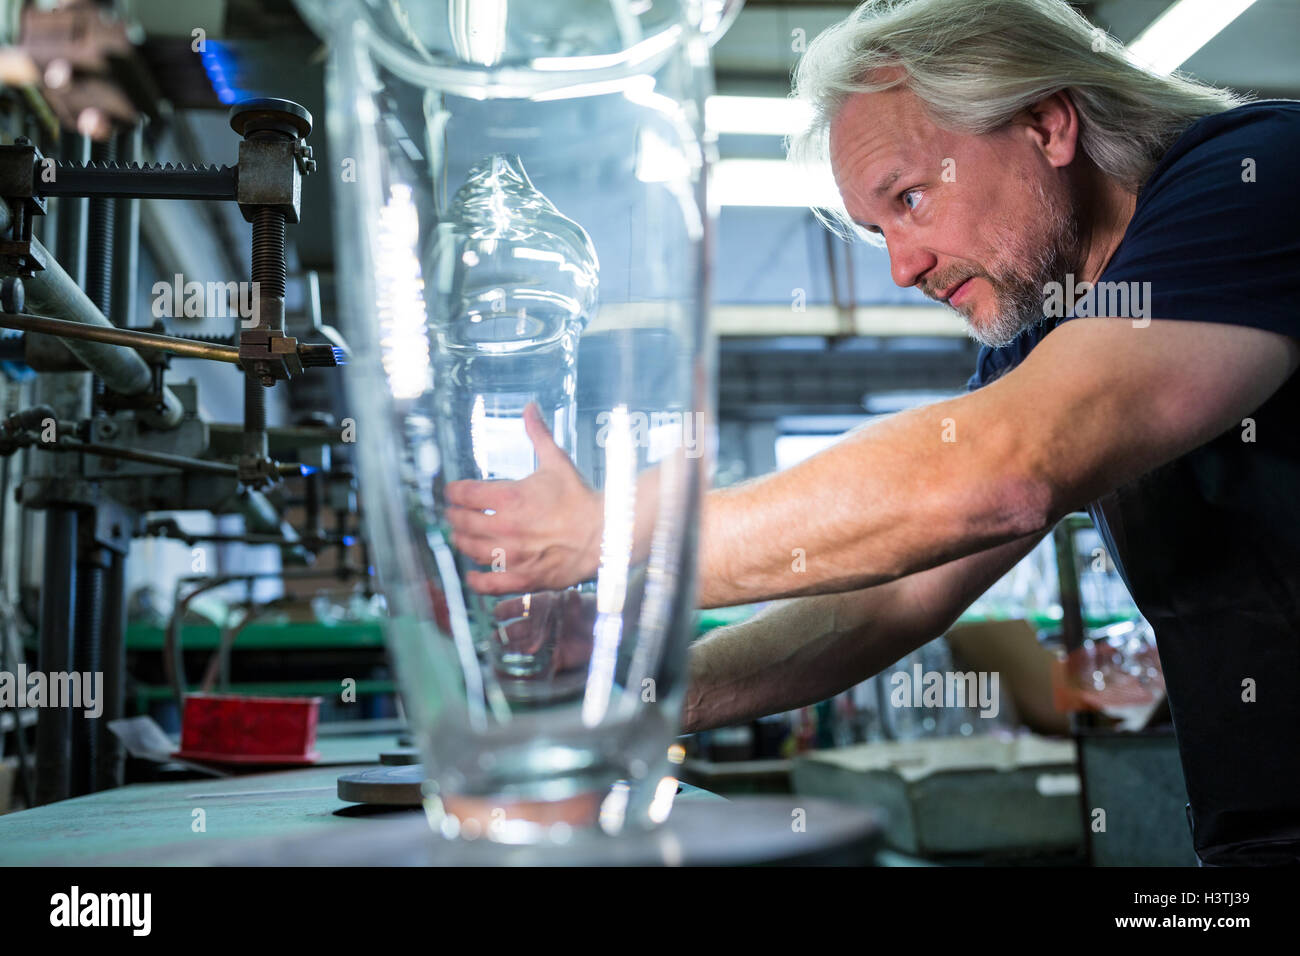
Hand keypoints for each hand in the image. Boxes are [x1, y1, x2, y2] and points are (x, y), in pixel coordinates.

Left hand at [445, 403, 602, 594]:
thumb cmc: (580, 498)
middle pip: (462, 522)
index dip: (454, 492)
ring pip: (470, 549)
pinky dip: (475, 581)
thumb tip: (530, 407)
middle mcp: (505, 527)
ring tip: (461, 538)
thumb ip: (538, 435)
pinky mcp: (523, 577)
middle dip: (454, 516)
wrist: (605, 533)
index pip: (465, 493)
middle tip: (454, 515)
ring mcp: (512, 555)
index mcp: (510, 497)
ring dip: (461, 542)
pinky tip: (472, 575)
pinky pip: (489, 584)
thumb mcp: (557, 462)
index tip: (453, 492)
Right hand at [493, 590, 596, 672]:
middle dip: (505, 635)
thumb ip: (576, 603)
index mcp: (544, 606)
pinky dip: (527, 673)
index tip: (497, 613)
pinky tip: (514, 676)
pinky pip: (538, 667)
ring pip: (524, 648)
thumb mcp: (583, 603)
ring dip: (512, 652)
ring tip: (497, 658)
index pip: (522, 606)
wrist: (605, 628)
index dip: (509, 609)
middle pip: (519, 630)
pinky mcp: (556, 659)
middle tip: (494, 639)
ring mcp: (546, 642)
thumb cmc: (591, 609)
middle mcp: (541, 624)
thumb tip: (572, 594)